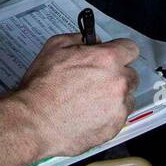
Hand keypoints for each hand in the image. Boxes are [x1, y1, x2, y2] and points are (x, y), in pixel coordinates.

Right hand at [16, 34, 140, 157]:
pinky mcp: (115, 127)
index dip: (120, 52)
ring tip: (91, 101)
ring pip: (127, 97)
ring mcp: (119, 106)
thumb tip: (91, 41)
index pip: (131, 48)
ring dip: (115, 96)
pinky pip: (119, 116)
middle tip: (97, 80)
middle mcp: (119, 82)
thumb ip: (79, 39)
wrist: (34, 122)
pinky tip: (89, 115)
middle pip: (131, 74)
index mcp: (107, 59)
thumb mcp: (54, 47)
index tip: (112, 56)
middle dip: (117, 75)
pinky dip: (108, 115)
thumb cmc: (42, 87)